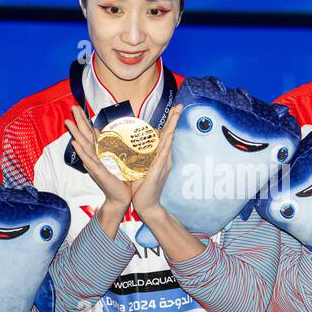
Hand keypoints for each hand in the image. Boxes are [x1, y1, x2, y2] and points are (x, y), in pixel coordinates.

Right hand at [65, 105, 132, 213]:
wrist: (121, 196)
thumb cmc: (120, 179)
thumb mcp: (116, 159)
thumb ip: (111, 146)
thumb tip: (108, 134)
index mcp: (99, 153)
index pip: (90, 134)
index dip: (84, 120)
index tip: (78, 108)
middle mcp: (94, 157)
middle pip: (84, 136)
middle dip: (78, 122)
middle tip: (72, 108)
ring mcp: (94, 165)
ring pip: (83, 146)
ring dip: (75, 134)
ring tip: (69, 123)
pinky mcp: (99, 173)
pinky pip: (89, 161)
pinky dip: (82, 152)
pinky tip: (75, 144)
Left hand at [131, 105, 181, 222]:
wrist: (146, 206)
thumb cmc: (142, 189)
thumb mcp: (140, 169)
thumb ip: (139, 158)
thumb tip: (132, 146)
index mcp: (159, 158)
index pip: (165, 136)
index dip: (169, 123)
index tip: (173, 110)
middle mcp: (164, 159)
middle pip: (170, 135)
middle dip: (174, 119)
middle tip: (179, 105)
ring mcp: (163, 164)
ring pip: (169, 141)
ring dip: (172, 126)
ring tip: (177, 114)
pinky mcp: (158, 171)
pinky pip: (163, 155)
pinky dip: (166, 144)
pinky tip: (168, 135)